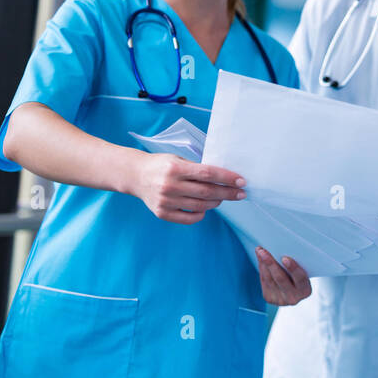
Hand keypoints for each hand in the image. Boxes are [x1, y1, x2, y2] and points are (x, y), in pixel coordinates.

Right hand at [131, 153, 245, 223]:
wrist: (135, 175)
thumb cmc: (161, 165)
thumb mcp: (178, 160)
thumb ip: (197, 169)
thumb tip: (223, 178)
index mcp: (175, 169)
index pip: (207, 174)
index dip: (227, 178)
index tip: (242, 181)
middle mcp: (170, 186)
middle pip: (207, 192)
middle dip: (228, 193)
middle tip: (241, 193)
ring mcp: (165, 201)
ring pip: (200, 206)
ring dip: (216, 203)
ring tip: (222, 198)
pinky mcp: (162, 213)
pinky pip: (189, 218)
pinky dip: (201, 214)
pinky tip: (206, 208)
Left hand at [256, 247, 310, 304]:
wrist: (293, 290)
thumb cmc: (299, 275)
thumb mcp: (302, 270)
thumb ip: (296, 263)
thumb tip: (281, 249)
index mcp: (305, 291)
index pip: (300, 279)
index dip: (293, 269)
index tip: (285, 258)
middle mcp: (294, 298)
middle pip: (281, 279)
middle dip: (271, 264)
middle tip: (264, 252)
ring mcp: (280, 300)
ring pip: (269, 279)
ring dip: (263, 264)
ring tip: (260, 251)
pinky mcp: (269, 298)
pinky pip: (264, 281)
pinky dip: (262, 268)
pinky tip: (261, 259)